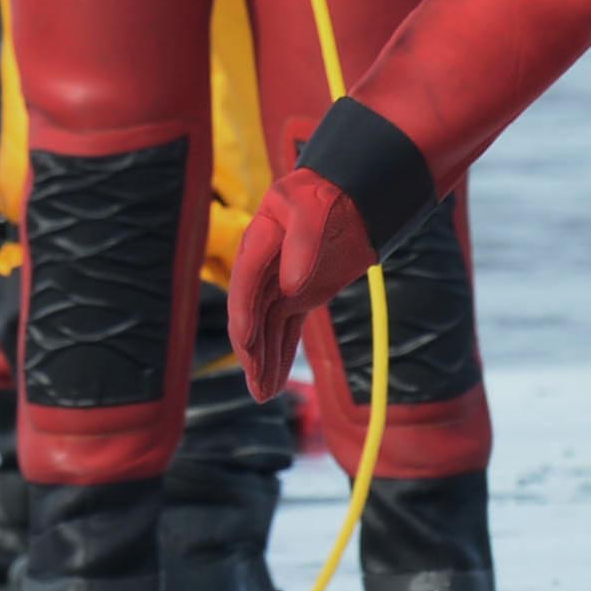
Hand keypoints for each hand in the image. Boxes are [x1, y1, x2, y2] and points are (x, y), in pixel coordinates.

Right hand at [222, 166, 375, 378]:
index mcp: (260, 240)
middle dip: (252, 350)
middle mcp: (262, 268)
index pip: (246, 280)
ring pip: (266, 330)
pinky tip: (272, 385)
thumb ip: (303, 243)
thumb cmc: (326, 195)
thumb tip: (292, 287)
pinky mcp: (297, 298)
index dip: (243, 311)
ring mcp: (279, 285)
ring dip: (264, 362)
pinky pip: (284, 332)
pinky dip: (279, 357)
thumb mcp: (314, 209)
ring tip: (264, 395)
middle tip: (256, 382)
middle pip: (251, 313)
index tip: (244, 340)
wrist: (347, 195)